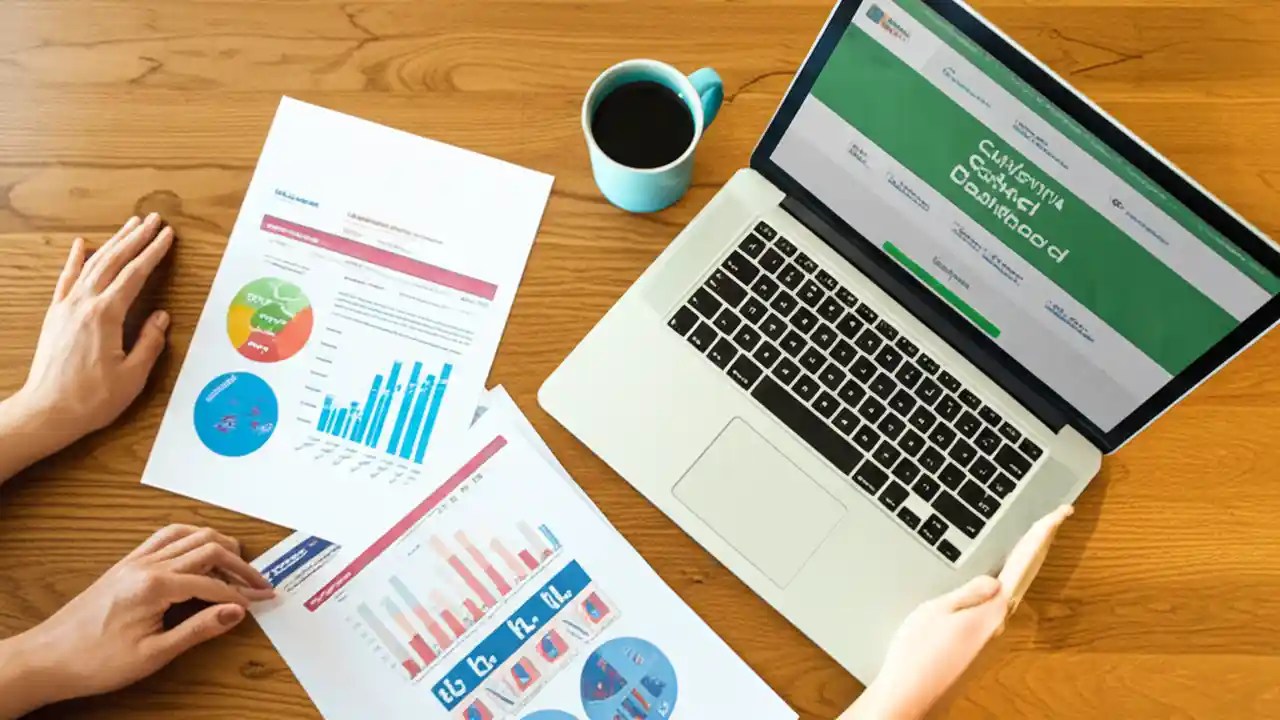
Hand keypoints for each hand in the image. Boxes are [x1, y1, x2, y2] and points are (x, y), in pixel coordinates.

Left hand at [0, 525, 274, 717]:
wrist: (48, 658)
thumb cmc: (96, 661)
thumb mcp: (153, 654)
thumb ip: (198, 629)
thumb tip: (236, 611)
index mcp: (155, 587)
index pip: (213, 583)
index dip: (241, 594)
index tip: (261, 602)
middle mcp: (147, 565)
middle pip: (207, 549)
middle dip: (239, 565)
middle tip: (259, 583)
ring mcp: (135, 560)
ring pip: (189, 535)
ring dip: (218, 545)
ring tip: (238, 564)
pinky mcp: (126, 563)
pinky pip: (165, 536)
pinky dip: (191, 537)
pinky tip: (200, 549)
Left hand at [16, 213, 173, 450]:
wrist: (47, 411)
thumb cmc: (91, 399)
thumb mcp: (132, 376)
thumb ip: (149, 343)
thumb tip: (161, 317)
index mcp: (105, 316)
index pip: (135, 275)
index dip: (154, 253)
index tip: (168, 236)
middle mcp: (84, 304)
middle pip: (114, 261)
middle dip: (136, 238)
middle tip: (154, 220)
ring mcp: (66, 308)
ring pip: (93, 264)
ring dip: (113, 243)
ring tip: (130, 226)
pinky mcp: (56, 316)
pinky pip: (67, 279)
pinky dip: (76, 260)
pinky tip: (82, 245)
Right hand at [843, 505, 1072, 719]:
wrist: (911, 697)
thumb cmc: (917, 655)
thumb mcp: (936, 611)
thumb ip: (968, 593)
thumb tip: (995, 580)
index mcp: (992, 611)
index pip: (1024, 562)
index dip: (1042, 534)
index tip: (1059, 513)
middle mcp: (999, 625)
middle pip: (1027, 575)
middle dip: (1041, 544)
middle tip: (1056, 519)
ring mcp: (992, 637)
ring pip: (1017, 588)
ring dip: (1027, 561)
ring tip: (1033, 540)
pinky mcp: (981, 645)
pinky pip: (1002, 603)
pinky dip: (1011, 581)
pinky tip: (1004, 578)